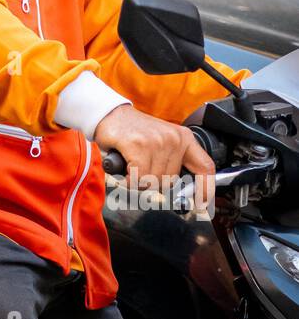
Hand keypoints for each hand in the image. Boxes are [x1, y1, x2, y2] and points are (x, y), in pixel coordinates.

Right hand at [94, 104, 214, 208]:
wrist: (111, 114)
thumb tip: (184, 192)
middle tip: (143, 170)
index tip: (202, 203)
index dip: (206, 189)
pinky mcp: (138, 146)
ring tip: (133, 166)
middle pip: (170, 181)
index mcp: (184, 138)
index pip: (205, 166)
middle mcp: (174, 139)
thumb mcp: (163, 142)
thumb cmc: (136, 132)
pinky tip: (126, 171)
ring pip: (153, 182)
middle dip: (154, 182)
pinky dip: (130, 181)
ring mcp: (156, 142)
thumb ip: (175, 162)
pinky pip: (139, 179)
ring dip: (139, 181)